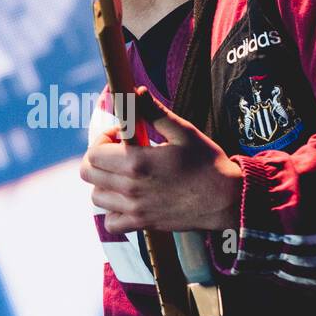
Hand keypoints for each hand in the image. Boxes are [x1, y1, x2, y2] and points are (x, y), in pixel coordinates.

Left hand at [81, 86, 242, 233]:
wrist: (226, 198)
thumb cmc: (207, 162)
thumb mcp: (183, 131)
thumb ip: (154, 112)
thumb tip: (135, 92)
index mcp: (137, 161)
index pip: (94, 152)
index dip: (102, 139)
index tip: (121, 136)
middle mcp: (131, 187)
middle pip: (88, 174)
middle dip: (98, 159)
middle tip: (118, 153)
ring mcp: (135, 208)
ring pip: (96, 197)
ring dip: (103, 183)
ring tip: (123, 174)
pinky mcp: (143, 223)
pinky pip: (111, 223)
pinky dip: (112, 212)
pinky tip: (126, 200)